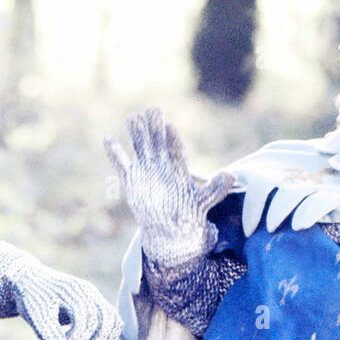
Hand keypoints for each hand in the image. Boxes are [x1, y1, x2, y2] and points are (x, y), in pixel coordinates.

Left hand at [10, 262, 122, 339]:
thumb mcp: (35, 315)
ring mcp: (97, 303)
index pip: (88, 319)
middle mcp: (91, 295)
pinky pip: (109, 332)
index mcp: (77, 291)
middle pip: (108, 322)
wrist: (32, 283)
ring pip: (113, 326)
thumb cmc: (31, 298)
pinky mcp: (96, 313)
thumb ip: (48, 334)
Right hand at [104, 108, 234, 267]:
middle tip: (153, 110)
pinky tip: (108, 138)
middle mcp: (161, 165)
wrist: (169, 229)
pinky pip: (122, 164)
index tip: (170, 127)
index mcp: (177, 168)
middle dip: (154, 128)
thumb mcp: (204, 201)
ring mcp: (145, 170)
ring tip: (134, 117)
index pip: (175, 150)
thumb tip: (231, 176)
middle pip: (157, 142)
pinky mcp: (132, 179)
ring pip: (140, 147)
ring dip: (136, 133)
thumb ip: (216, 189)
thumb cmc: (188, 215)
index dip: (172, 139)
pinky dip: (115, 153)